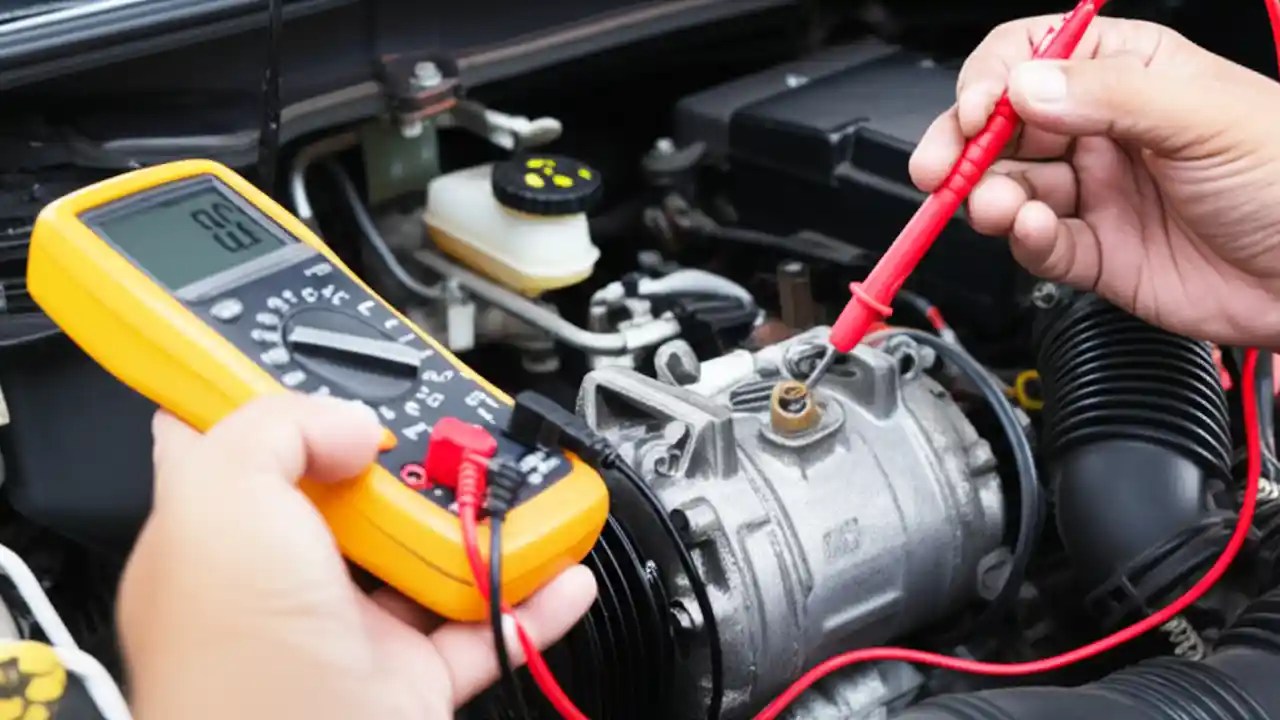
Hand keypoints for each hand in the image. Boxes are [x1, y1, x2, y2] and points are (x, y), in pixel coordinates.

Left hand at [117, 394, 596, 719]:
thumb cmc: (236, 671)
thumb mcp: (224, 502)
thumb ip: (277, 427)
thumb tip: (349, 423)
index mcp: (221, 534)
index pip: (242, 441)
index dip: (283, 395)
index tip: (334, 365)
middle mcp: (283, 581)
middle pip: (355, 493)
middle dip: (408, 460)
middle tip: (448, 431)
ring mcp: (349, 630)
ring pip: (426, 558)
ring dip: (480, 526)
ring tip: (519, 489)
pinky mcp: (408, 678)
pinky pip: (484, 630)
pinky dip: (529, 603)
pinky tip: (556, 572)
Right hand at [911, 16, 1279, 346]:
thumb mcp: (1202, 116)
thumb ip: (1108, 97)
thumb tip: (1025, 86)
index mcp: (1129, 73)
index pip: (1033, 57)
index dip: (994, 80)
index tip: (979, 110)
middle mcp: (1104, 130)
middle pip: (1005, 128)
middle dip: (965, 146)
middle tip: (941, 168)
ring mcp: (1097, 193)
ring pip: (1012, 189)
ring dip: (992, 198)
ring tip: (997, 208)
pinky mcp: (1097, 253)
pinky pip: (1040, 245)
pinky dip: (1026, 240)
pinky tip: (1035, 232)